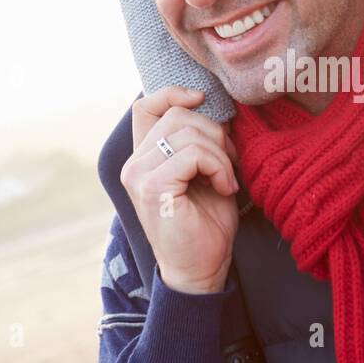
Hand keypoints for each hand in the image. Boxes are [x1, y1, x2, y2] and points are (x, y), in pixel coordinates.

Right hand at [120, 86, 239, 293]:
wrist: (201, 269)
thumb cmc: (206, 224)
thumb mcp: (205, 172)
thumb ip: (201, 141)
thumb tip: (217, 107)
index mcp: (144, 157)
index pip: (147, 106)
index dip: (174, 93)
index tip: (203, 100)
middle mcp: (134, 163)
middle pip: (177, 115)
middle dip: (214, 133)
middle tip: (229, 163)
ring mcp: (139, 175)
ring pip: (188, 133)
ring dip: (220, 154)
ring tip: (226, 180)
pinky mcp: (152, 187)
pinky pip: (194, 154)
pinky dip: (218, 167)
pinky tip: (224, 188)